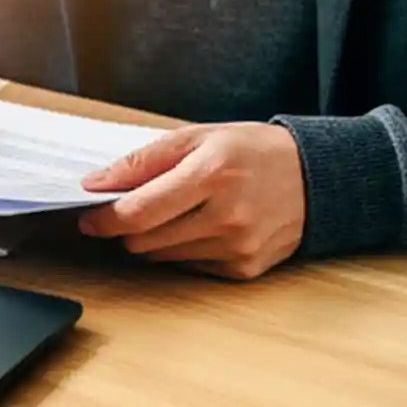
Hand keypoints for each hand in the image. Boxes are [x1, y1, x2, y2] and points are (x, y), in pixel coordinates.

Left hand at [78, 123, 305, 279]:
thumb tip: (95, 183)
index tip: (87, 215)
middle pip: (143, 240)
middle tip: (133, 209)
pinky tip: (203, 227)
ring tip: (177, 212)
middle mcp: (226, 216)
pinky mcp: (244, 269)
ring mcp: (237, 247)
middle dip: (127, 227)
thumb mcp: (199, 137)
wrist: (319, 178)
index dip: (103, 218)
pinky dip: (183, 250)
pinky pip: (189, 267)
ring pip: (161, 257)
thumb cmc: (253, 152)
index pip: (138, 211)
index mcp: (211, 174)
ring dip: (154, 239)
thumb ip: (143, 160)